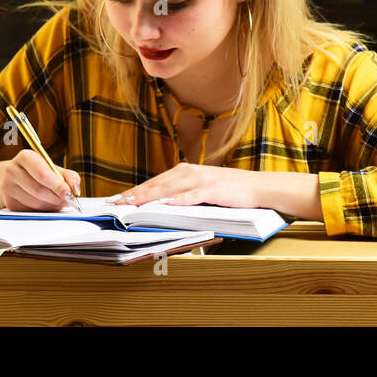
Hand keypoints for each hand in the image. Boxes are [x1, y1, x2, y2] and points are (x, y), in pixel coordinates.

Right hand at [1, 149, 81, 210]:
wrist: (17, 177)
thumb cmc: (39, 171)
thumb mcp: (54, 168)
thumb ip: (69, 176)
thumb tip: (75, 190)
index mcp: (24, 157)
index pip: (42, 174)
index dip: (57, 185)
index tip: (68, 192)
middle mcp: (12, 170)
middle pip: (39, 190)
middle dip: (57, 197)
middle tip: (68, 199)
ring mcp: (7, 188)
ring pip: (35, 202)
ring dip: (51, 205)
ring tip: (58, 201)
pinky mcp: (9, 203)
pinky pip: (30, 211)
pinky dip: (43, 210)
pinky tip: (47, 204)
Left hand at [110, 163, 263, 208]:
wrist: (257, 187)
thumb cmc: (229, 191)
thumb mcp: (202, 189)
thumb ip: (182, 193)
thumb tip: (159, 205)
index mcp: (186, 171)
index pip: (156, 181)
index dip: (137, 190)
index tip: (120, 198)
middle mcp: (191, 172)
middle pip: (158, 183)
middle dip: (137, 193)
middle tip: (119, 202)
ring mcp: (202, 180)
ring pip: (170, 188)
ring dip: (151, 196)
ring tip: (135, 203)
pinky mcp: (213, 189)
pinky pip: (192, 195)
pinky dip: (178, 200)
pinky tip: (166, 204)